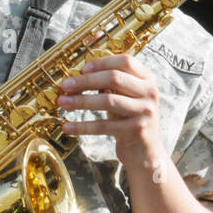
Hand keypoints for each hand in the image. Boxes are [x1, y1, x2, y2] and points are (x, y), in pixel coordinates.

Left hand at [56, 53, 164, 167]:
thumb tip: (80, 74)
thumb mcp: (125, 97)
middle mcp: (149, 93)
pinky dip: (82, 126)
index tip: (82, 69)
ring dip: (81, 101)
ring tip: (63, 103)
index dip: (102, 62)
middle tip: (66, 86)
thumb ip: (112, 83)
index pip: (125, 61)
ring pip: (108, 101)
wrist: (145, 152)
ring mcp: (144, 111)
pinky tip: (67, 126)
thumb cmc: (129, 119)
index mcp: (147, 79)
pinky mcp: (135, 130)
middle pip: (114, 78)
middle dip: (86, 81)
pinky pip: (103, 125)